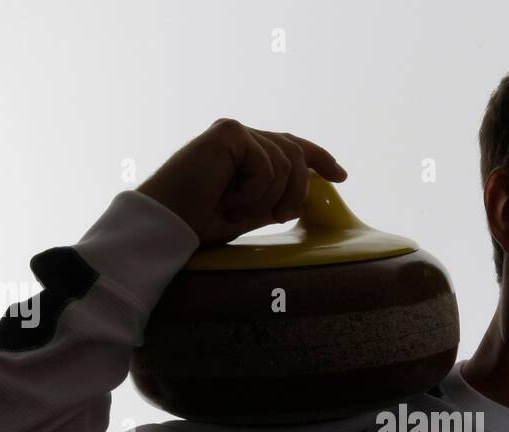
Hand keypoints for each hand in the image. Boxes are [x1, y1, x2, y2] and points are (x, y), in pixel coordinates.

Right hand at [136, 118, 347, 245]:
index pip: (291, 145)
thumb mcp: (248, 213)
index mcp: (244, 151)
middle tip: (281, 215)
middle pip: (295, 153)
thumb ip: (273, 199)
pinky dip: (253, 191)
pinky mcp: (229, 132)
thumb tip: (301, 196)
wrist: (167, 223)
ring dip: (267, 197)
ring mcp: (235, 131)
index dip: (320, 158)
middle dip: (297, 190)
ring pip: (284, 162)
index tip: (341, 177)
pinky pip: (266, 164)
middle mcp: (240, 135)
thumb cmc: (198, 223)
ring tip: (236, 209)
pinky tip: (227, 198)